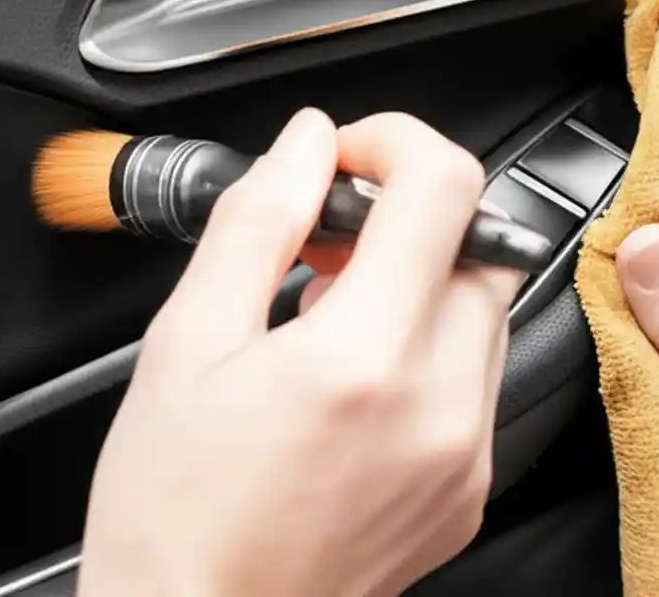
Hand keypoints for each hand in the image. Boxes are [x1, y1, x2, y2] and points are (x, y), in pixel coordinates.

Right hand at [78, 109, 523, 596]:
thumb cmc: (176, 517)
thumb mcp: (185, 345)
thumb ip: (255, 225)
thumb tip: (302, 146)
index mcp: (363, 360)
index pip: (445, 188)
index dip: (394, 142)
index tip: (344, 158)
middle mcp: (438, 409)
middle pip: (479, 245)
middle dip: (408, 217)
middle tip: (325, 244)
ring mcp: (462, 457)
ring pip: (483, 312)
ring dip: (418, 284)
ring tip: (326, 320)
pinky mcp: (467, 492)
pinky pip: (475, 382)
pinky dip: (425, 352)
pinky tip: (352, 382)